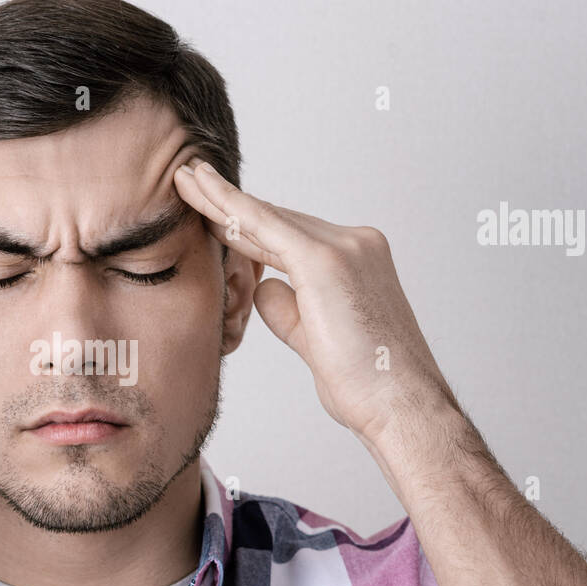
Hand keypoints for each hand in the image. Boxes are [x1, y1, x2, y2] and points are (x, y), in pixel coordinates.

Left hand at [174, 157, 455, 446]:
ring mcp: (345, 247)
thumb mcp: (317, 340)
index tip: (212, 212)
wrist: (402, 407)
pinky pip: (265, 226)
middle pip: (277, 218)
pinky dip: (231, 208)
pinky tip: (203, 192)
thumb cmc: (366, 386)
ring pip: (267, 217)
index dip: (248, 224)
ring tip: (185, 178)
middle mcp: (356, 244)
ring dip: (221, 198)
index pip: (290, 236)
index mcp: (358, 260)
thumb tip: (263, 287)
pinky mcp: (325, 261)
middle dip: (228, 202)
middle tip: (189, 179)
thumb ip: (290, 309)